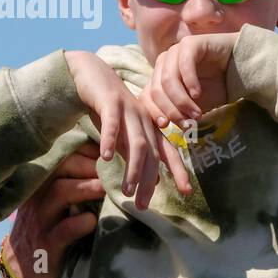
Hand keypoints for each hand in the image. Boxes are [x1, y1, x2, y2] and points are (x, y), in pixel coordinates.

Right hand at [3, 143, 104, 277]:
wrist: (25, 268)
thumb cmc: (51, 227)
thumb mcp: (57, 202)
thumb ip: (76, 182)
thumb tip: (110, 163)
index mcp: (41, 182)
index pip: (62, 154)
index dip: (86, 149)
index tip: (110, 150)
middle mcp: (38, 195)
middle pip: (60, 167)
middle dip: (87, 164)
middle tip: (112, 168)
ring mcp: (41, 220)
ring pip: (59, 193)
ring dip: (86, 187)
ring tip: (105, 188)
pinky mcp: (47, 244)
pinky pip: (64, 230)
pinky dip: (80, 223)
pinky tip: (92, 220)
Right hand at [64, 50, 191, 208]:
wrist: (90, 73)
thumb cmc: (106, 107)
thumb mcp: (124, 134)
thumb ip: (136, 155)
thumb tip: (154, 180)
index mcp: (149, 126)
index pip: (167, 152)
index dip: (178, 171)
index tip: (187, 192)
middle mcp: (145, 119)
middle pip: (153, 153)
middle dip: (150, 180)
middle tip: (144, 205)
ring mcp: (129, 109)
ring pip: (137, 142)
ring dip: (133, 168)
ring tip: (127, 190)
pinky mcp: (109, 101)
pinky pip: (112, 123)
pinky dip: (110, 140)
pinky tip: (106, 158)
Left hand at [140, 33, 239, 128]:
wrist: (241, 68)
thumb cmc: (218, 86)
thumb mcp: (195, 104)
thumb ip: (180, 111)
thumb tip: (168, 125)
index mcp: (160, 77)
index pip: (147, 95)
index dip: (154, 112)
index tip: (167, 126)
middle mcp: (164, 62)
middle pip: (156, 89)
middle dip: (171, 110)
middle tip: (187, 124)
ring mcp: (175, 51)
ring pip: (168, 79)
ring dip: (182, 101)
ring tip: (196, 114)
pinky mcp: (190, 43)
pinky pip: (184, 64)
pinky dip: (190, 82)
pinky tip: (198, 94)